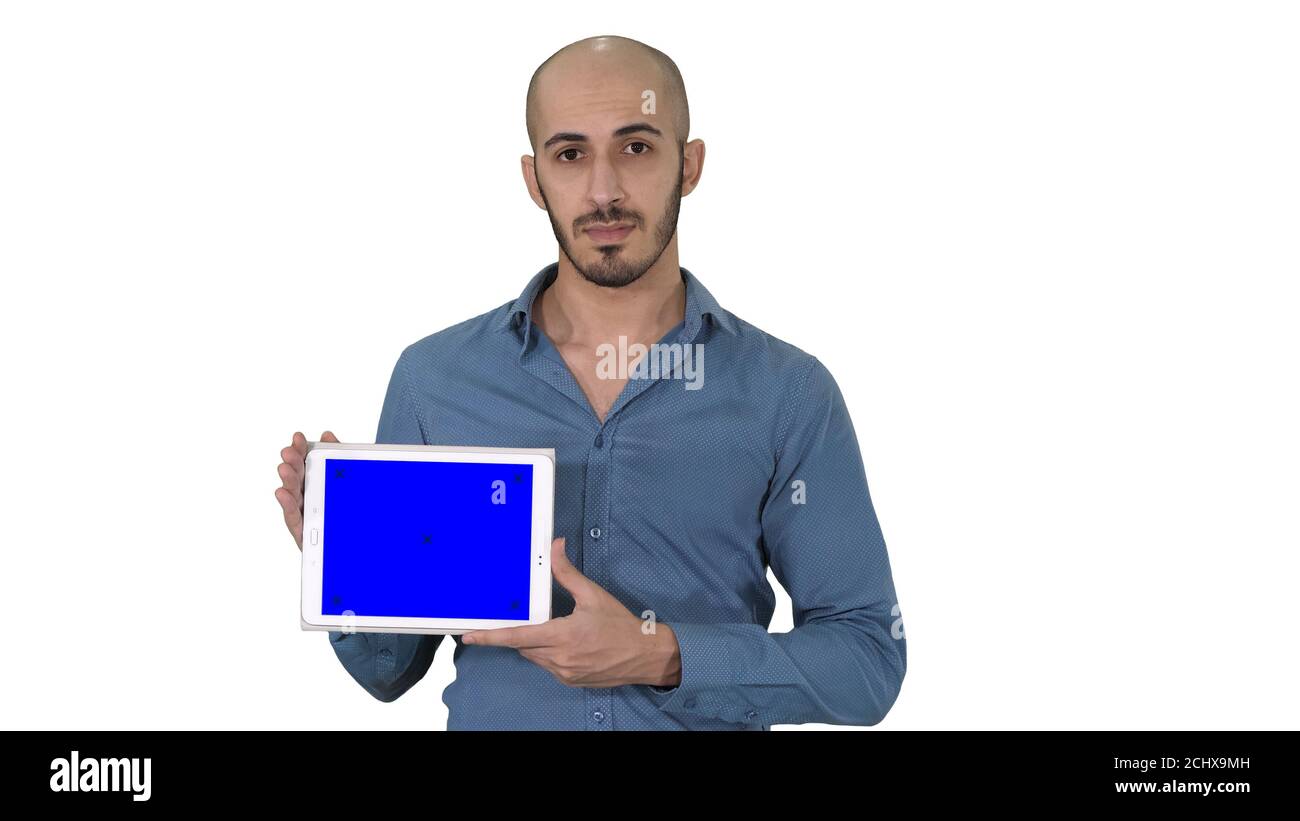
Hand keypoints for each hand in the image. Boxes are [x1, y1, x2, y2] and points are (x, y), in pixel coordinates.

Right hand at [274, 430, 338, 550]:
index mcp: (316, 482)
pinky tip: (283, 493)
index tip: (298, 437)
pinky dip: (288, 505)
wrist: (360, 543)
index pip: (306, 462)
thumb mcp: (349, 480)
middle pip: (297, 477)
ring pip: (293, 495)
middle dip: (293, 462)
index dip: (300, 449)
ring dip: (288, 481)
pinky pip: (294, 517)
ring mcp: (303, 513)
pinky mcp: (303, 532)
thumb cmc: (347, 512)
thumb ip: (337, 457)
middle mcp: (307, 496)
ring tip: (284, 468)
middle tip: (289, 451)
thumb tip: (328, 435)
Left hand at [462, 537, 681, 688]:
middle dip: (522, 633)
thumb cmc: (621, 626)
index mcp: (562, 636)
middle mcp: (559, 659)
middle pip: (524, 647)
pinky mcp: (571, 681)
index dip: (490, 636)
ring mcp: (565, 673)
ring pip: (535, 657)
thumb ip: (567, 573)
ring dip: (537, 644)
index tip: (470, 635)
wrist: (646, 656)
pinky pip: (549, 666)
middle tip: (529, 620)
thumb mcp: (593, 595)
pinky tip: (568, 644)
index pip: (517, 637)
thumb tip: (554, 547)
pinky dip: (550, 654)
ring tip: (557, 629)